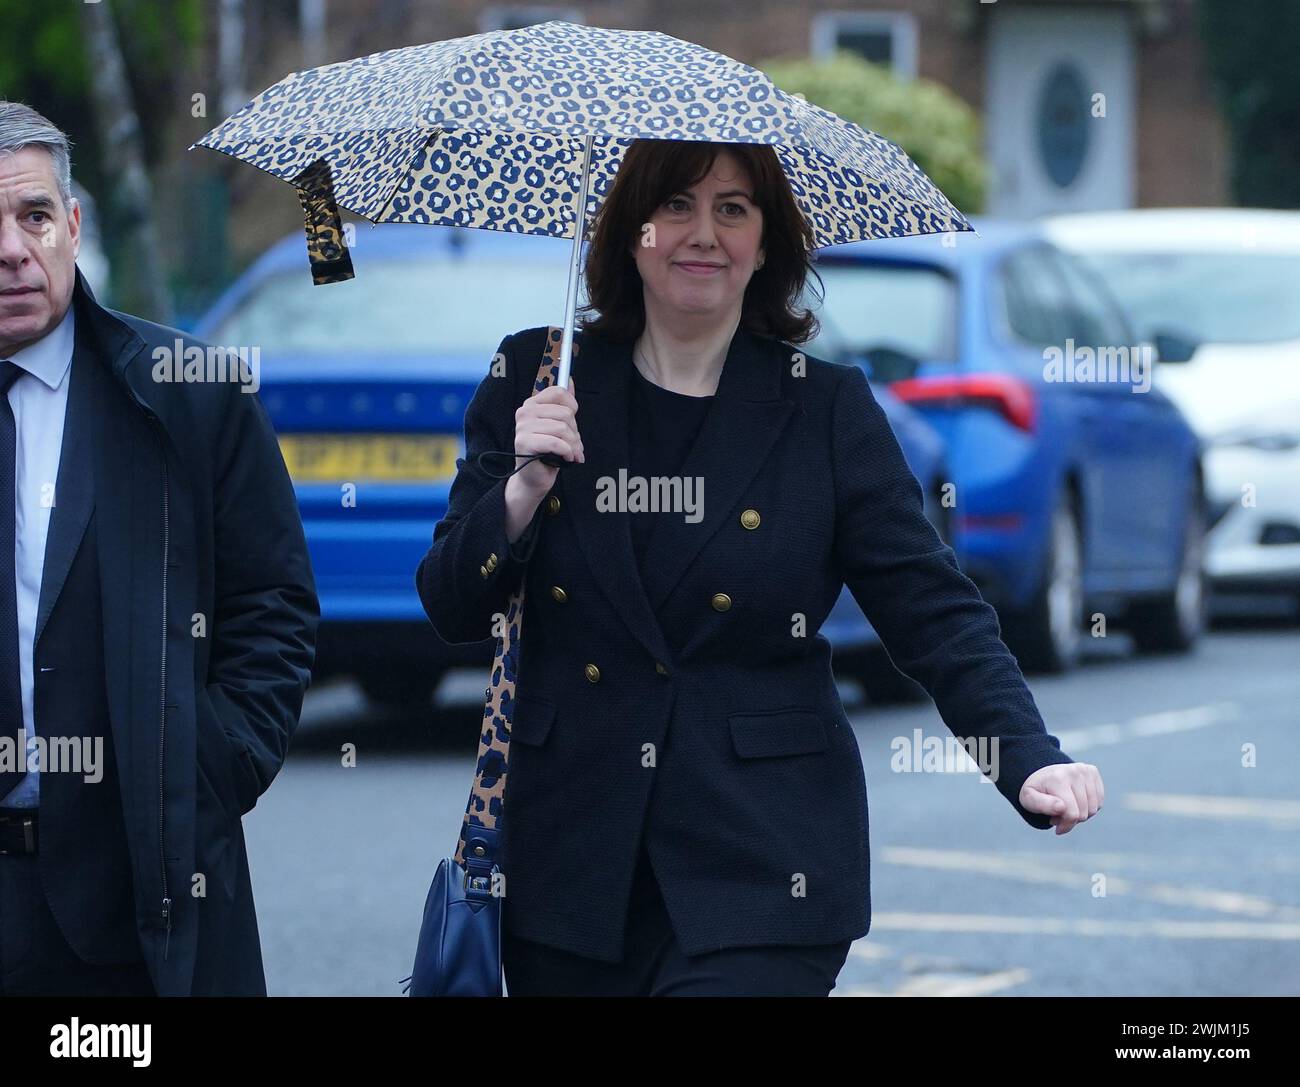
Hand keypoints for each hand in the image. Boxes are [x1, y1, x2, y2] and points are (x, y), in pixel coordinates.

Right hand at [514, 378, 583, 494]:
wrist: (534, 478)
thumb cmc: (547, 452)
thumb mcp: (558, 425)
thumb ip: (563, 404)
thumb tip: (569, 381)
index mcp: (532, 405)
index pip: (558, 392)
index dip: (572, 407)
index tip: (573, 422)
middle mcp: (525, 412)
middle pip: (565, 413)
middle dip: (575, 432)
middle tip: (574, 445)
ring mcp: (523, 427)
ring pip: (563, 429)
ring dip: (573, 445)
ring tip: (572, 454)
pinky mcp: (525, 442)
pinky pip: (556, 443)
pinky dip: (567, 452)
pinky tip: (567, 458)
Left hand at [1020, 762, 1103, 834]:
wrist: (1040, 772)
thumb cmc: (1036, 789)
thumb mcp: (1029, 799)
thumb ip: (1042, 805)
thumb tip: (1061, 807)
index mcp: (1058, 779)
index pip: (1072, 814)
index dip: (1065, 825)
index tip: (1053, 824)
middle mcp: (1074, 771)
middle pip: (1084, 813)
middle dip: (1071, 820)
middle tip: (1058, 814)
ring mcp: (1085, 770)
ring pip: (1094, 809)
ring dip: (1081, 814)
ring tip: (1066, 808)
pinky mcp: (1092, 771)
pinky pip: (1099, 801)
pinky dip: (1088, 806)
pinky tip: (1076, 801)